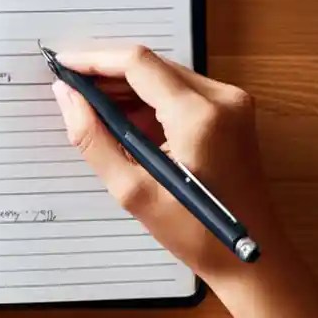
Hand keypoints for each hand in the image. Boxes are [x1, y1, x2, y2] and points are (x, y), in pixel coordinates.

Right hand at [53, 47, 317, 317]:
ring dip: (127, 87)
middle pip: (151, 64)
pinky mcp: (233, 112)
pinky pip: (180, 90)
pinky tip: (127, 123)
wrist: (253, 258)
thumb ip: (94, 138)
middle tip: (71, 90)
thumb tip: (67, 97)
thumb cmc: (198, 234)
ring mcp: (232, 103)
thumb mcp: (133, 191)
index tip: (64, 65)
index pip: (137, 63)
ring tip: (93, 109)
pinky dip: (149, 100)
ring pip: (164, 75)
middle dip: (107, 73)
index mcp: (199, 116)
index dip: (95, 59)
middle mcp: (222, 99)